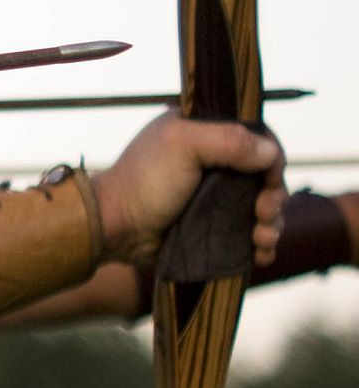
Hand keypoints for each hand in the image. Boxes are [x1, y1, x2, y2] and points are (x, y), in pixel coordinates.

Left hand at [92, 111, 286, 266]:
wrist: (114, 228)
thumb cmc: (142, 181)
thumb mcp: (182, 145)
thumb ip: (229, 140)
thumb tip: (272, 154)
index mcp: (206, 133)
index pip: (257, 140)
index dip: (272, 159)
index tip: (270, 179)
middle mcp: (214, 164)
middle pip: (266, 177)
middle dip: (274, 197)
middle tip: (263, 211)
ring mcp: (214, 198)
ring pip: (263, 208)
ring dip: (272, 224)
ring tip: (262, 238)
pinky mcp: (213, 227)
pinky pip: (249, 235)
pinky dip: (262, 245)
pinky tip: (261, 253)